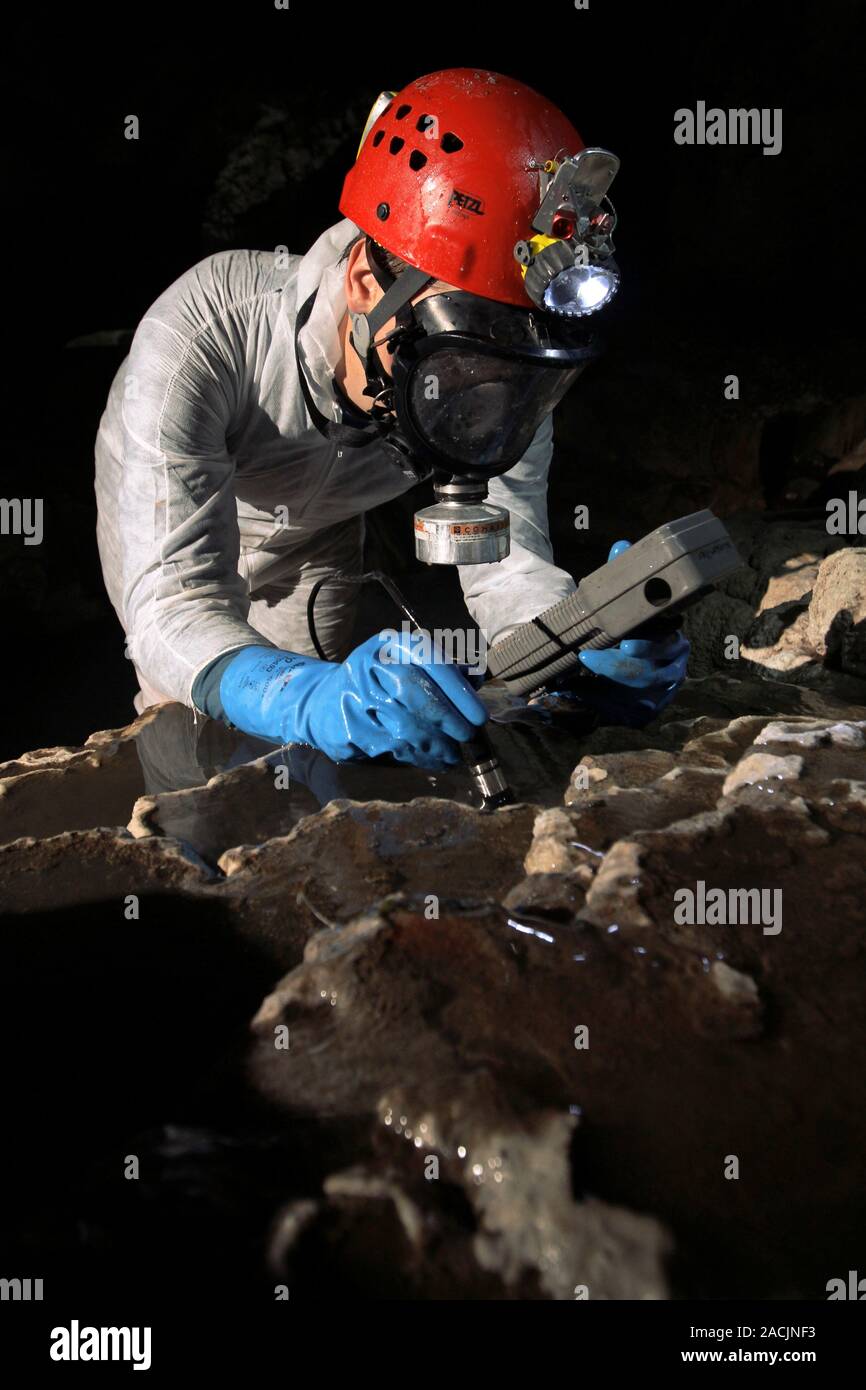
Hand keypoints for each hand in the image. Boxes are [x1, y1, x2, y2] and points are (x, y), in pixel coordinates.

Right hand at [314, 631, 487, 767]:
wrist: (322, 701)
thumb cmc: (377, 681)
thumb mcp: (405, 664)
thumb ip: (442, 670)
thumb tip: (476, 678)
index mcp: (389, 645)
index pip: (431, 662)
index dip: (458, 691)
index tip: (479, 715)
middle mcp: (371, 667)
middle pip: (418, 694)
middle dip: (448, 719)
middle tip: (468, 735)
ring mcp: (357, 699)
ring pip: (407, 725)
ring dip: (437, 744)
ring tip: (454, 753)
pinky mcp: (351, 730)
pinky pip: (395, 747)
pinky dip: (420, 757)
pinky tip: (435, 760)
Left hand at [571, 540, 689, 726]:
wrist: (626, 661)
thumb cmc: (629, 629)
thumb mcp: (626, 604)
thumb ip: (624, 577)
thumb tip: (621, 546)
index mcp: (673, 642)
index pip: (666, 646)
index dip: (647, 648)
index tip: (626, 645)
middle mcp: (671, 672)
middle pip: (649, 677)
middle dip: (616, 669)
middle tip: (586, 658)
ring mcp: (657, 696)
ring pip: (634, 700)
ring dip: (600, 691)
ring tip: (571, 680)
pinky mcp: (640, 715)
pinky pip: (619, 715)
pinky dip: (596, 706)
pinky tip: (574, 694)